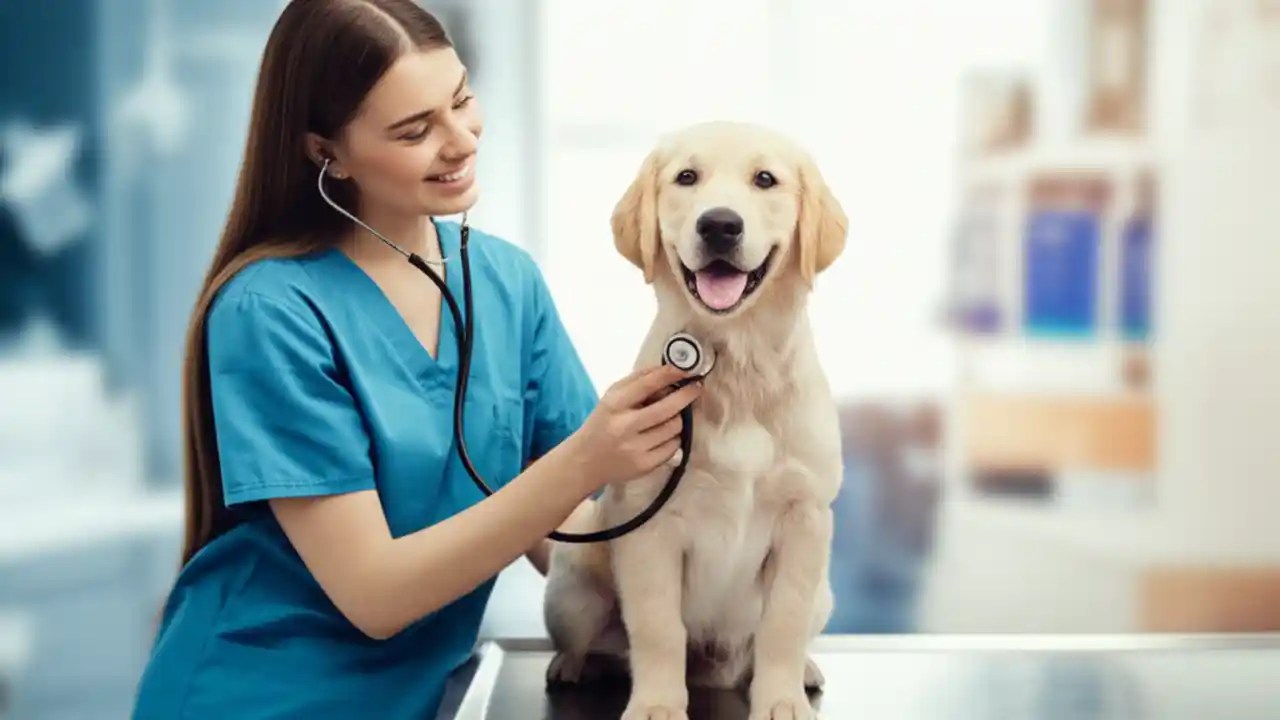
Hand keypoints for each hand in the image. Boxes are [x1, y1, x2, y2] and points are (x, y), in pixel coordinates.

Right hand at [566, 364, 702, 492]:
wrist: (586, 461)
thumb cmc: (603, 423)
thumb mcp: (612, 397)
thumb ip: (638, 381)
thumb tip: (668, 369)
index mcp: (614, 405)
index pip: (648, 385)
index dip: (671, 374)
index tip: (687, 368)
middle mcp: (624, 427)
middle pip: (668, 408)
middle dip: (686, 395)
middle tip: (695, 388)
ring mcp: (635, 448)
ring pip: (674, 427)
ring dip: (678, 418)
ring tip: (671, 416)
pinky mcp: (645, 465)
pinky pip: (673, 446)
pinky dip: (673, 437)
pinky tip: (664, 435)